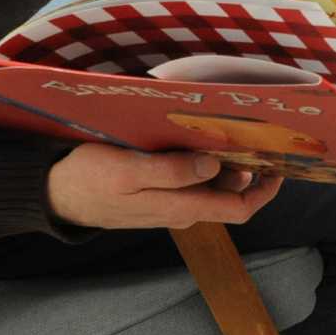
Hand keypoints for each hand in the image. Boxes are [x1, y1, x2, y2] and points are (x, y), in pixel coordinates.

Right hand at [47, 145, 282, 229]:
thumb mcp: (127, 172)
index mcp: (181, 208)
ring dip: (228, 158)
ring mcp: (173, 202)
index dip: (266, 189)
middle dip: (251, 165)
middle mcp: (185, 209)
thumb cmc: (90, 179)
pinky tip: (203, 134)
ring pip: (215, 182)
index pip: (240, 208)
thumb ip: (171, 173)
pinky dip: (207, 158)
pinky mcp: (161, 192)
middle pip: (233, 192)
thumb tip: (214, 166)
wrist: (56, 193)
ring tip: (235, 125)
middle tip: (261, 130)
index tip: (280, 160)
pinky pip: (196, 178)